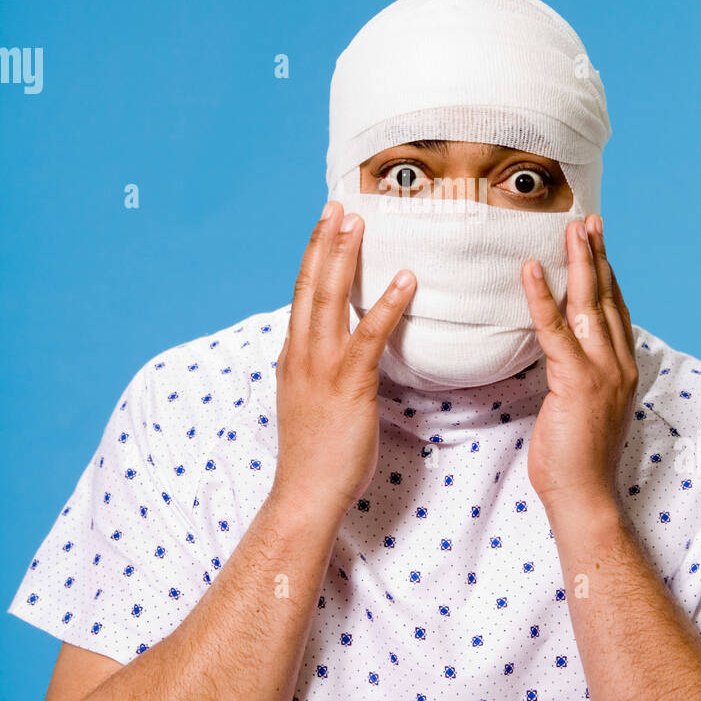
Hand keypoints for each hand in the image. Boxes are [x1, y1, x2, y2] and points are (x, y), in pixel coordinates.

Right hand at [272, 200, 415, 517]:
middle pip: (311, 285)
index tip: (324, 224)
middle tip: (338, 206)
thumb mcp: (313, 402)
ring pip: (332, 300)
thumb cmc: (317, 455)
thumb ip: (323, 371)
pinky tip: (406, 280)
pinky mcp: (348, 385)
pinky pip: (369, 336)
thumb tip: (342, 351)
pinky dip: (388, 305)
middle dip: (324, 242)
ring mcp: (321, 368)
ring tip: (359, 223)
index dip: (313, 256)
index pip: (302, 294)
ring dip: (346, 258)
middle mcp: (302, 354)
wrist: (305, 494)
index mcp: (294, 356)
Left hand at [520, 214, 637, 513]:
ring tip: (569, 229)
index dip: (606, 273)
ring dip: (579, 263)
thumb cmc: (574, 458)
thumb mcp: (579, 405)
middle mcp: (620, 363)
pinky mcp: (579, 381)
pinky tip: (531, 269)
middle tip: (588, 221)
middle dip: (597, 256)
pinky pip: (556, 329)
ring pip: (590, 304)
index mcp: (623, 368)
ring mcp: (604, 371)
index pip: (615, 310)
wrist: (585, 496)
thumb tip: (558, 351)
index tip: (597, 241)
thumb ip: (576, 373)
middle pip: (608, 297)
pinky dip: (542, 296)